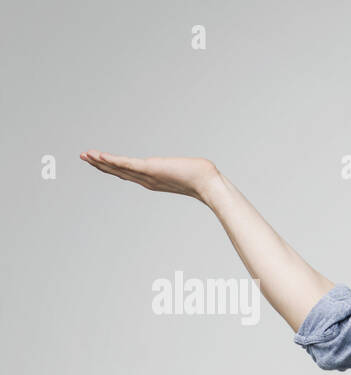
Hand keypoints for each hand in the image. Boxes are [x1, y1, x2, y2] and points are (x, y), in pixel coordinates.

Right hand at [80, 150, 219, 202]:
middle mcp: (147, 180)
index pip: (128, 173)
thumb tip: (195, 167)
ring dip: (101, 162)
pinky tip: (99, 156)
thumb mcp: (186, 171)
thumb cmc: (201, 177)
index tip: (99, 161)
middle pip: (119, 172)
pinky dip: (112, 160)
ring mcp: (147, 175)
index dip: (112, 168)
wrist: (207, 183)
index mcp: (152, 180)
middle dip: (100, 165)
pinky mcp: (150, 169)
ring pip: (119, 168)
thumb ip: (183, 169)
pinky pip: (126, 164)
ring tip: (86, 155)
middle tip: (84, 156)